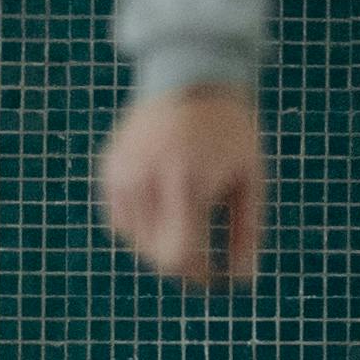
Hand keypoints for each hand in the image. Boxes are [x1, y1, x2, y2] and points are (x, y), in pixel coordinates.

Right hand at [96, 83, 267, 287]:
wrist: (189, 78)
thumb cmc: (230, 133)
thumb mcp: (250, 180)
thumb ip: (246, 232)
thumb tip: (241, 282)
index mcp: (184, 183)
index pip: (179, 256)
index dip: (197, 276)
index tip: (213, 280)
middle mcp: (146, 180)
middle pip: (157, 254)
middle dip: (182, 263)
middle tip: (203, 255)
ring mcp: (122, 176)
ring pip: (137, 242)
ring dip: (162, 244)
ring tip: (187, 220)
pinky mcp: (109, 172)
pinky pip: (122, 222)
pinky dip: (142, 226)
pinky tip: (164, 207)